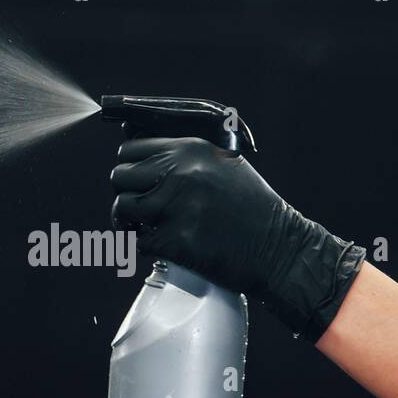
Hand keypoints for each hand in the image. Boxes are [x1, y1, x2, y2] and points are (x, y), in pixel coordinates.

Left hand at [110, 134, 365, 340]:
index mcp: (190, 150)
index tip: (137, 180)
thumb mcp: (223, 165)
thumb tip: (139, 151)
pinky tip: (159, 245)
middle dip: (126, 192)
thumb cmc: (252, 208)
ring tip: (143, 226)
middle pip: (119, 176)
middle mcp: (180, 173)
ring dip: (128, 220)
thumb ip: (185, 157)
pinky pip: (137, 241)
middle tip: (138, 207)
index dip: (130, 166)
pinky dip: (143, 246)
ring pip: (122, 207)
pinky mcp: (175, 240)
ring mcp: (176, 207)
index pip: (130, 149)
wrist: (277, 248)